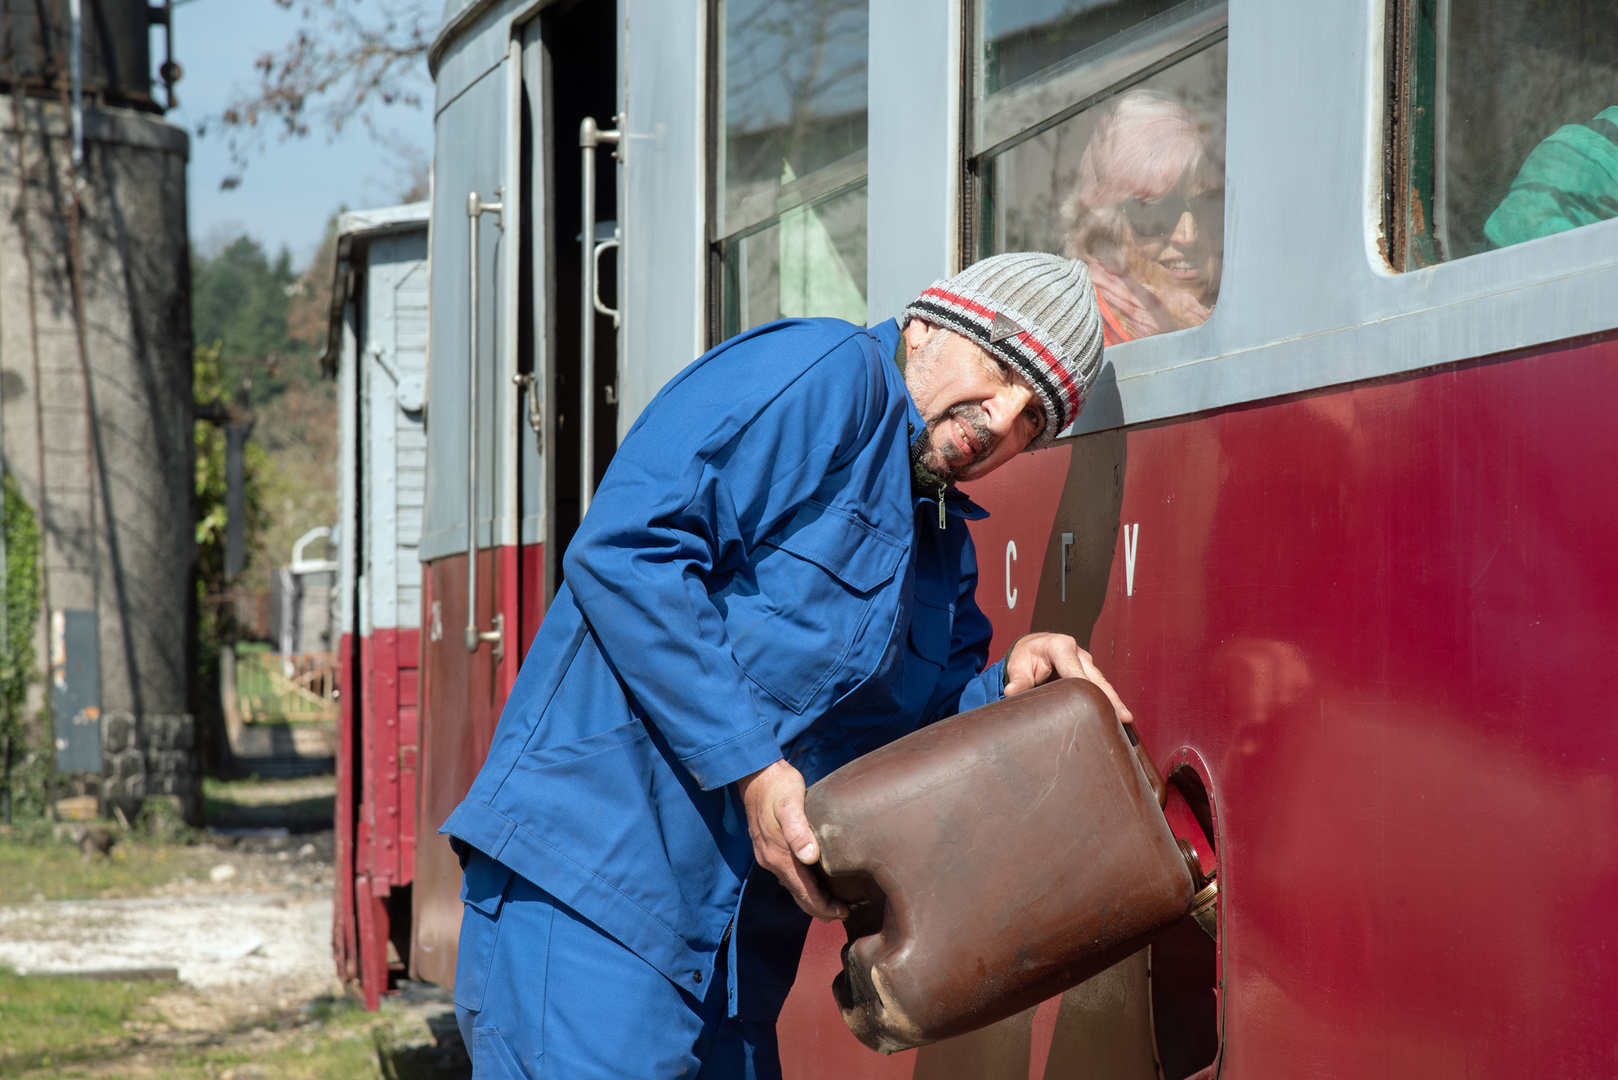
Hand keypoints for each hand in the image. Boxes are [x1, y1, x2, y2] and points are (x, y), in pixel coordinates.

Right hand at [737, 759, 848, 920]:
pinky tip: (812, 881)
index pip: (804, 892)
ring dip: (811, 898)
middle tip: (843, 914)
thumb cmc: (778, 786)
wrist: (754, 774)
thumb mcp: (791, 803)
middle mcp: (771, 860)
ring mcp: (767, 855)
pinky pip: (787, 874)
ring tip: (832, 904)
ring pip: (792, 886)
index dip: (824, 906)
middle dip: (819, 908)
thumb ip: (799, 830)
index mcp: (778, 855)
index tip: (844, 912)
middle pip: (797, 894)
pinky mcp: (768, 847)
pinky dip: (802, 885)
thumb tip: (810, 857)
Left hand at [1002, 632, 1133, 724]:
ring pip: (1102, 683)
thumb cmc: (1026, 656)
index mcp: (1061, 646)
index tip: (1095, 702)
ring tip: (1125, 719)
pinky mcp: (1089, 673)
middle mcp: (1079, 653)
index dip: (1086, 685)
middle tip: (1123, 716)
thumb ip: (1018, 680)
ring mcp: (1087, 663)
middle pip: (1096, 677)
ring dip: (1113, 700)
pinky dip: (1108, 701)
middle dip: (1110, 697)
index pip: (1074, 669)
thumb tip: (1011, 692)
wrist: (1033, 648)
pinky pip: (1100, 687)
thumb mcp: (1018, 666)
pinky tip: (1118, 716)